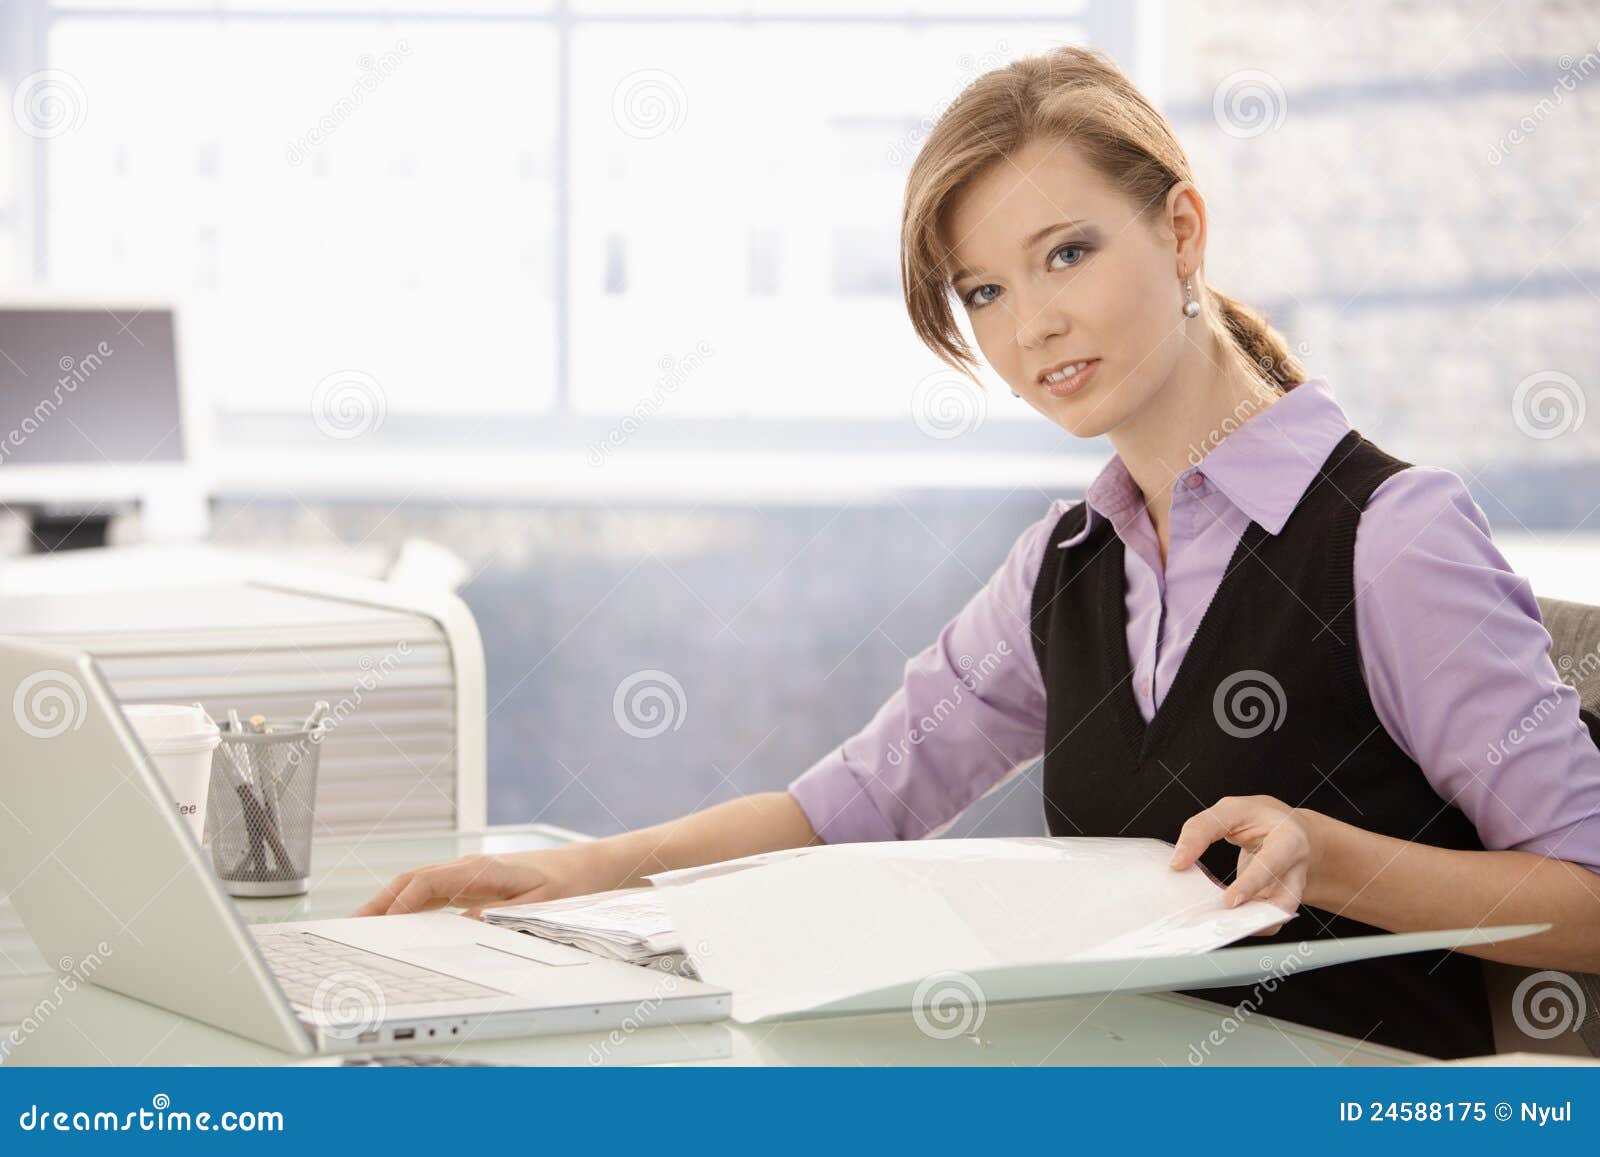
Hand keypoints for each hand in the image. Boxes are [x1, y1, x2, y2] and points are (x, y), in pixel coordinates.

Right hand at [351, 842, 615, 917]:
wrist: (587, 868)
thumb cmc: (567, 883)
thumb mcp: (540, 905)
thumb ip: (503, 915)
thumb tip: (466, 925)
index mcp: (482, 868)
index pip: (428, 882)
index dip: (402, 902)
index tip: (382, 923)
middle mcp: (470, 868)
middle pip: (413, 880)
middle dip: (381, 901)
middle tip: (352, 925)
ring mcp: (469, 876)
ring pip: (419, 886)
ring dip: (390, 904)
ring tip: (362, 927)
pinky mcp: (474, 885)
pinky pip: (433, 894)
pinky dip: (410, 906)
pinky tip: (397, 923)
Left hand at [1167, 795, 1322, 934]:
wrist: (1290, 829)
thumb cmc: (1259, 818)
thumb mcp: (1232, 809)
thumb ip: (1203, 829)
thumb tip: (1178, 863)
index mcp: (1289, 840)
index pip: (1272, 863)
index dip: (1251, 884)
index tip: (1229, 902)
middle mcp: (1295, 870)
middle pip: (1284, 900)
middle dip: (1254, 915)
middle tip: (1222, 922)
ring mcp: (1290, 890)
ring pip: (1276, 919)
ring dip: (1247, 925)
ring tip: (1217, 925)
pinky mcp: (1278, 903)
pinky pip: (1264, 922)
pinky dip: (1244, 926)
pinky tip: (1221, 922)